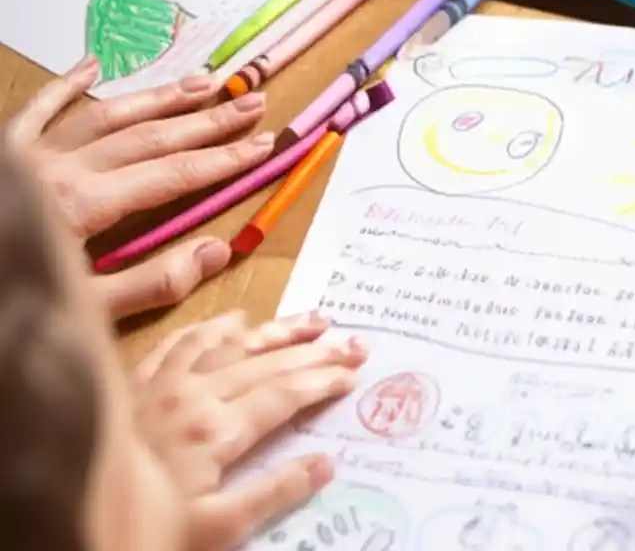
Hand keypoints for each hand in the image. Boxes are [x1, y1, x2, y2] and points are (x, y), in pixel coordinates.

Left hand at [5, 66, 272, 319]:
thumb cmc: (6, 311)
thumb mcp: (82, 316)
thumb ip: (151, 284)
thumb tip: (217, 250)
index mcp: (84, 207)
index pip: (173, 176)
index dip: (224, 161)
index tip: (265, 146)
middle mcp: (58, 170)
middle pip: (148, 136)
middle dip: (206, 120)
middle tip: (252, 101)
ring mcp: (26, 156)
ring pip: (103, 115)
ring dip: (157, 97)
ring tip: (203, 82)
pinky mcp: (1, 155)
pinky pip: (35, 112)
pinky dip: (65, 88)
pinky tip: (93, 68)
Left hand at [132, 311, 366, 550]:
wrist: (65, 511)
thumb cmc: (143, 529)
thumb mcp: (215, 528)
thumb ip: (273, 493)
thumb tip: (326, 463)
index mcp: (217, 430)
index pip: (285, 394)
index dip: (324, 380)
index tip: (355, 372)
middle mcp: (193, 395)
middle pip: (266, 362)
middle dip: (314, 351)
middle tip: (352, 341)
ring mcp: (160, 385)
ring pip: (229, 344)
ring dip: (274, 330)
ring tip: (309, 320)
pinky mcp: (133, 385)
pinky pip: (178, 344)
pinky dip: (210, 329)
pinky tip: (231, 320)